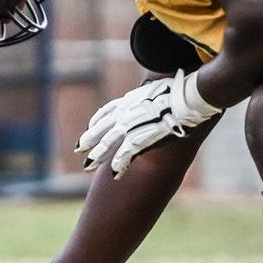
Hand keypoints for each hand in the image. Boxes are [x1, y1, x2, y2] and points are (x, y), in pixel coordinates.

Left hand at [75, 70, 219, 176]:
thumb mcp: (155, 89)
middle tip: (78, 149)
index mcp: (128, 101)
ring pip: (107, 142)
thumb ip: (147, 96)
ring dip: (97, 155)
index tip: (91, 128)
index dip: (96, 122)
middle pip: (101, 128)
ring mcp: (130, 125)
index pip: (106, 112)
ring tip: (87, 166)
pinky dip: (119, 164)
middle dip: (89, 140)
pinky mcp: (140, 137)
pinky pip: (125, 153)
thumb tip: (151, 92)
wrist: (184, 96)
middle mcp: (125, 113)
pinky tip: (114, 173)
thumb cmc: (176, 90)